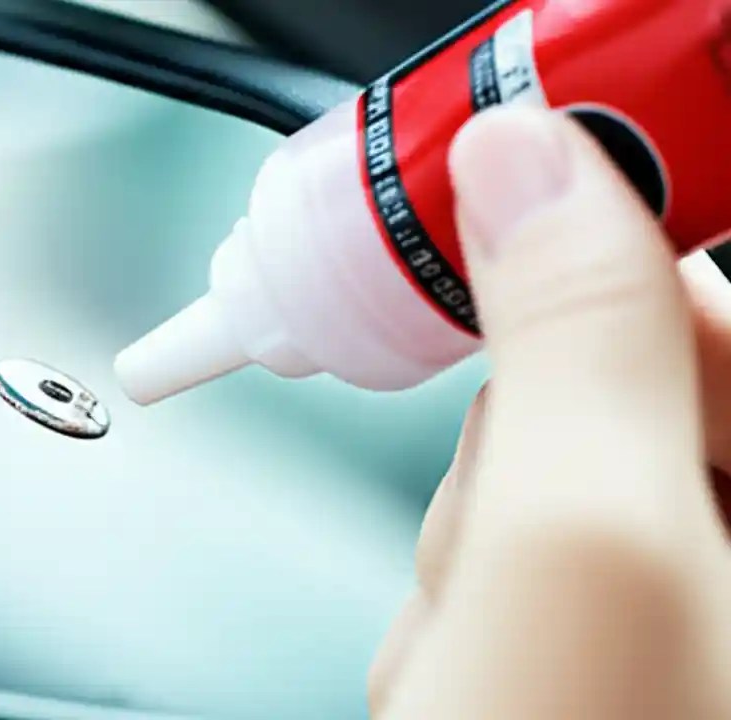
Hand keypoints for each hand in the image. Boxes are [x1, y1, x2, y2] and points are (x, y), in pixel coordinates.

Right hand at [368, 106, 730, 718]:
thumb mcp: (578, 561)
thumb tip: (528, 161)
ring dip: (480, 541)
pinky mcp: (610, 620)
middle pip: (627, 386)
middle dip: (523, 455)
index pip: (717, 302)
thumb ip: (576, 342)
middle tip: (509, 552)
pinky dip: (467, 591)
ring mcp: (692, 590)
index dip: (608, 258)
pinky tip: (469, 674)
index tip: (499, 226)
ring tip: (483, 649)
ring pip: (550, 469)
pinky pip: (520, 541)